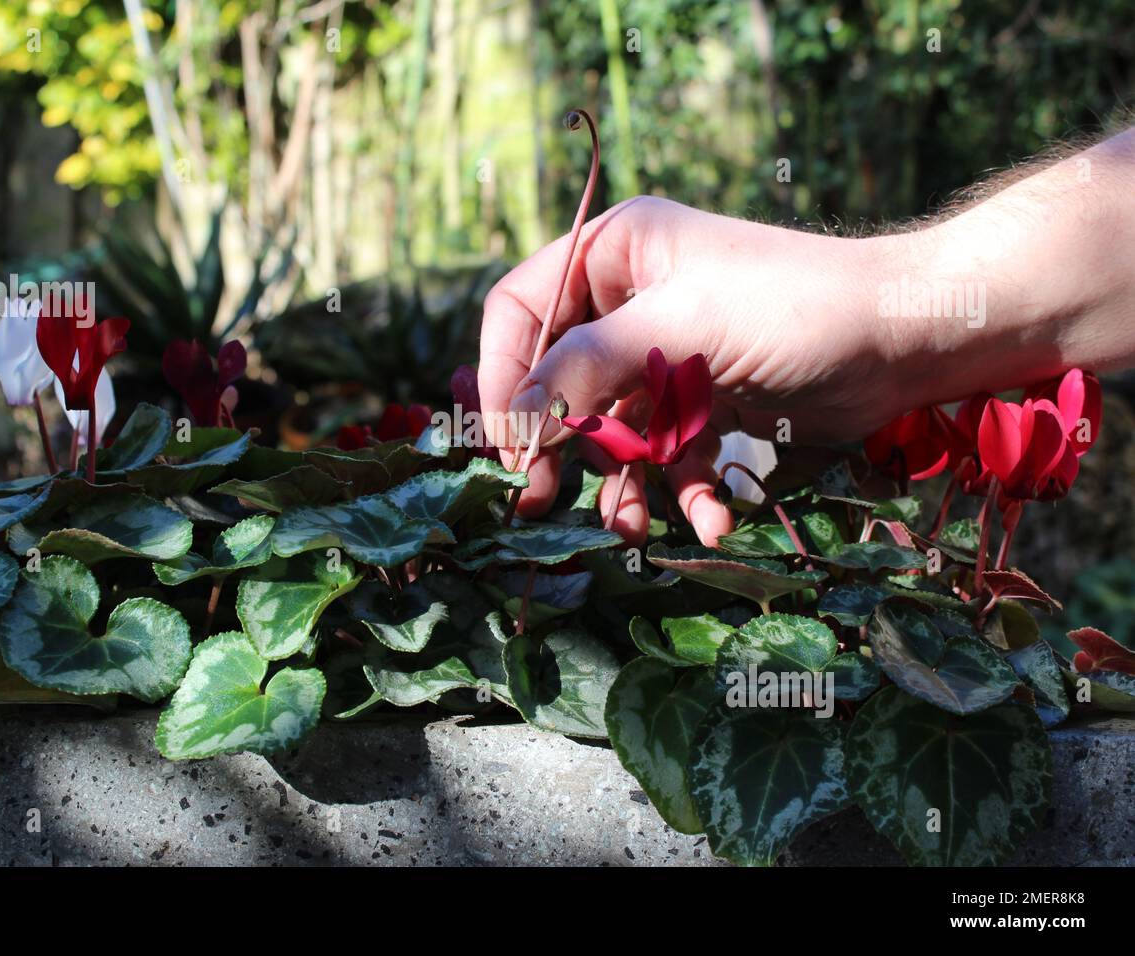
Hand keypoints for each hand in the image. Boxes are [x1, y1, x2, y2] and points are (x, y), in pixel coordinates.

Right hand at [478, 196, 902, 545]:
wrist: (905, 339)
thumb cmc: (793, 308)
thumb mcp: (680, 328)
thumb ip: (586, 369)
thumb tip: (514, 424)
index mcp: (614, 255)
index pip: (519, 311)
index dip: (500, 376)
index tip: (505, 442)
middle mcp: (629, 302)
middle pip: (555, 381)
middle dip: (555, 446)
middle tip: (539, 500)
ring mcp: (664, 358)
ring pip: (608, 431)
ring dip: (620, 484)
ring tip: (632, 527)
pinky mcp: (701, 404)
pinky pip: (664, 454)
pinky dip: (680, 490)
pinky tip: (713, 515)